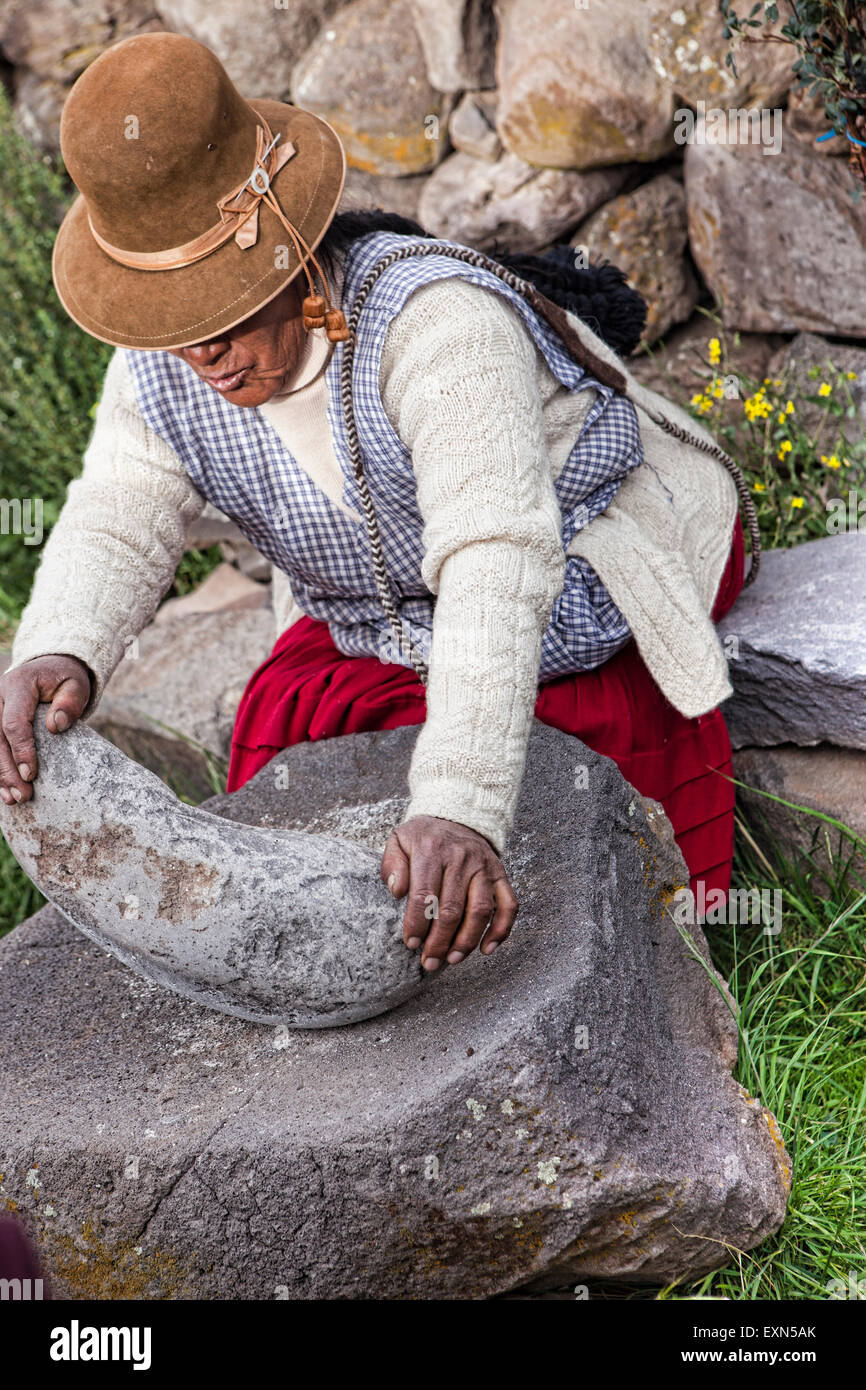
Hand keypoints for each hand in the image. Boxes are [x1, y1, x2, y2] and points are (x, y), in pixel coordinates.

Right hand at [0, 654, 91, 804]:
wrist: (48, 668)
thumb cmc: (64, 679)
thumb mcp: (76, 684)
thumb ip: (70, 701)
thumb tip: (56, 726)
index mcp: (18, 685)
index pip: (14, 721)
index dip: (21, 749)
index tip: (31, 774)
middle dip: (8, 770)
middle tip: (23, 795)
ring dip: (0, 774)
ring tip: (14, 799)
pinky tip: (5, 790)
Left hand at [381, 815, 517, 971]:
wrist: (457, 817)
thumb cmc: (423, 837)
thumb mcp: (399, 840)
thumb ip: (392, 865)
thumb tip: (397, 892)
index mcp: (432, 850)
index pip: (424, 895)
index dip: (417, 924)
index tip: (411, 943)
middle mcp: (461, 858)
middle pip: (452, 909)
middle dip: (439, 941)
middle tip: (429, 961)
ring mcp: (484, 867)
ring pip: (480, 911)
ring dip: (467, 940)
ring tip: (452, 959)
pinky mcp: (500, 875)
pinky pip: (509, 905)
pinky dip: (501, 930)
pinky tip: (487, 949)